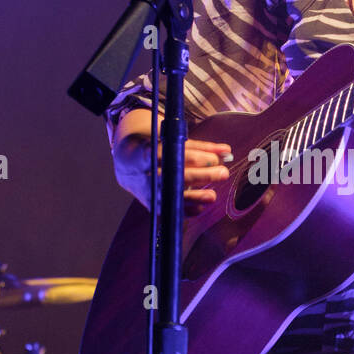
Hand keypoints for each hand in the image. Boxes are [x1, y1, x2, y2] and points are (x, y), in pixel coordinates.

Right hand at [113, 129, 232, 214]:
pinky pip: (169, 210)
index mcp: (149, 151)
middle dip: (201, 175)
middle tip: (223, 173)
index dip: (194, 158)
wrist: (127, 164)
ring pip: (171, 195)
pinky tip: (200, 208)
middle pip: (175, 175)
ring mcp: (147, 190)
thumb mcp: (174, 144)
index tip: (214, 159)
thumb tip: (227, 150)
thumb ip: (201, 148)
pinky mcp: (150, 203)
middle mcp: (146, 172)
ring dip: (194, 197)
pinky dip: (185, 210)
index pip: (173, 154)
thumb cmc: (158, 150)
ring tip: (212, 196)